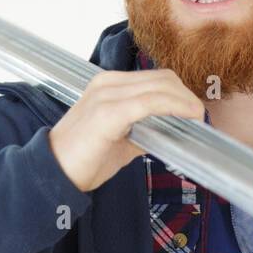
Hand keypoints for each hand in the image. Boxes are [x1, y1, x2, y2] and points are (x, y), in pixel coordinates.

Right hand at [47, 68, 205, 192]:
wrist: (53, 173)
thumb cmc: (84, 160)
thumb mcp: (120, 140)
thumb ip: (143, 131)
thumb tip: (169, 132)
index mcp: (109, 85)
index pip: (155, 79)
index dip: (181, 93)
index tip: (195, 111)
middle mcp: (107, 83)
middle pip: (162, 79)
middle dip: (186, 96)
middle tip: (199, 117)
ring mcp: (106, 96)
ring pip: (159, 87)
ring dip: (184, 102)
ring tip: (197, 119)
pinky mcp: (107, 113)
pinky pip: (149, 103)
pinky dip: (173, 108)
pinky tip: (186, 119)